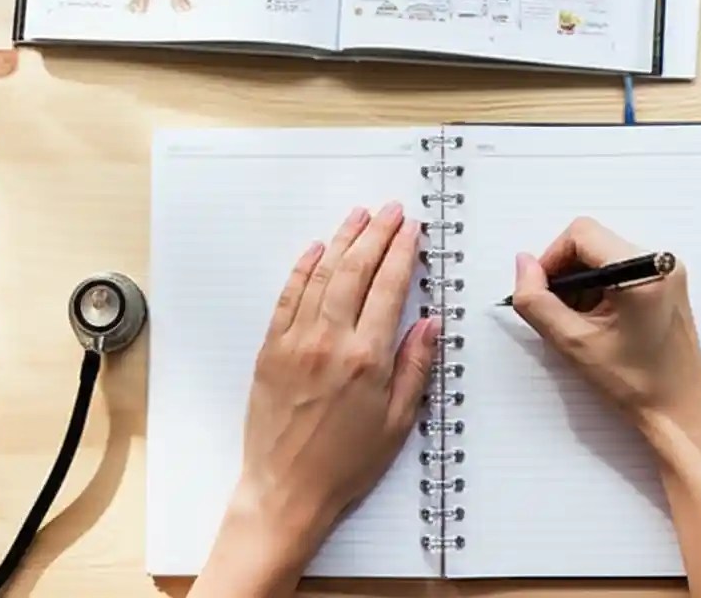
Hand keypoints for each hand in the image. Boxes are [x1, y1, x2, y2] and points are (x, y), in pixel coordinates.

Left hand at [191, 203, 439, 596]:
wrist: (287, 490)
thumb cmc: (346, 464)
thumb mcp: (398, 422)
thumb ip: (415, 367)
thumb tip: (429, 322)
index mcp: (367, 358)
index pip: (390, 287)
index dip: (402, 252)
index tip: (411, 230)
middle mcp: (330, 341)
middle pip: (355, 270)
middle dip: (376, 234)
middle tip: (390, 210)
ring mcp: (296, 342)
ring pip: (321, 275)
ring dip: (342, 240)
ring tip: (358, 216)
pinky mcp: (271, 350)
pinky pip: (287, 297)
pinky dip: (302, 269)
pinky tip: (316, 250)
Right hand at [511, 217, 700, 426]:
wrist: (676, 410)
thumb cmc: (636, 384)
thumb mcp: (572, 342)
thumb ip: (537, 301)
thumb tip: (523, 265)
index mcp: (643, 272)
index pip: (581, 234)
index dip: (551, 258)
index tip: (542, 289)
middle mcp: (661, 263)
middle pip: (593, 241)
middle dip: (566, 272)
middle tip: (559, 311)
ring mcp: (668, 272)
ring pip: (605, 254)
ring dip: (582, 281)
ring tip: (580, 320)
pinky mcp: (667, 283)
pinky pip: (622, 268)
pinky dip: (600, 286)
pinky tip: (598, 320)